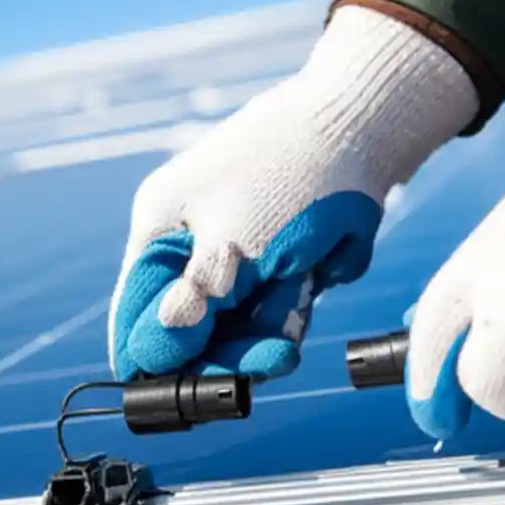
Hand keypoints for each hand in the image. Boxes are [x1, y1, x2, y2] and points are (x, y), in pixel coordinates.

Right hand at [108, 6, 476, 381]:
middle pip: (193, 327)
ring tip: (303, 290)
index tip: (193, 386)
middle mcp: (189, 242)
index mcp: (160, 232)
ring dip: (271, 321)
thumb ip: (190, 303)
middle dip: (233, 344)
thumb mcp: (235, 243)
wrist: (366, 118)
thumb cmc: (292, 174)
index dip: (160, 357)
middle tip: (272, 353)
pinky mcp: (278, 255)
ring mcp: (234, 248)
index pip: (138, 317)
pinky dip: (297, 299)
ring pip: (239, 321)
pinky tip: (322, 267)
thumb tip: (141, 355)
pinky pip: (277, 301)